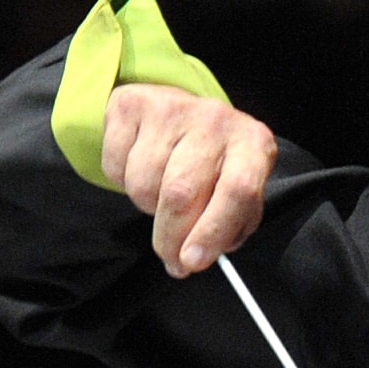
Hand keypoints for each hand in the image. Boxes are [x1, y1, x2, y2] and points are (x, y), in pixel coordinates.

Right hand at [101, 84, 278, 274]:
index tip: (193, 262)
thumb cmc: (213, 164)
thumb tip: (194, 257)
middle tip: (171, 257)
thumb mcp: (235, 191)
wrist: (181, 113)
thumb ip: (227, 227)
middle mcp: (215, 119)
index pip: (238, 191)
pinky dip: (123, 181)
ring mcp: (172, 108)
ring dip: (148, 205)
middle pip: (182, 192)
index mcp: (252, 143)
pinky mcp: (132, 105)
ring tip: (162, 194)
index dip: (212, 232)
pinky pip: (116, 167)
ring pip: (144, 184)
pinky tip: (141, 168)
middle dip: (171, 237)